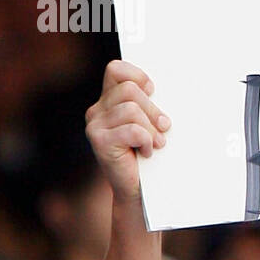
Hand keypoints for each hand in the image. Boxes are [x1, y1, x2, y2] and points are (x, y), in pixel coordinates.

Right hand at [85, 61, 169, 203]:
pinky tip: (147, 152)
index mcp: (108, 101)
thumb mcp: (150, 124)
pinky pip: (132, 129)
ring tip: (156, 143)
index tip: (153, 90)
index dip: (136, 75)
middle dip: (153, 109)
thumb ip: (149, 106)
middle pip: (129, 90)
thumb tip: (165, 93)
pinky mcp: (99, 141)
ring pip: (132, 109)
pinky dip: (146, 140)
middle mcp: (97, 111)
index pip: (116, 70)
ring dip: (151, 128)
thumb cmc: (146, 154)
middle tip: (164, 127)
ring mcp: (95, 125)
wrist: (136, 189)